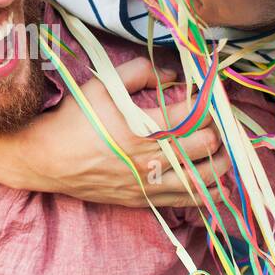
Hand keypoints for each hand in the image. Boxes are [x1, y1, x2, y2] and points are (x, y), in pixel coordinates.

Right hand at [21, 57, 224, 207]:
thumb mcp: (101, 85)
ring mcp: (147, 182)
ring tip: (228, 150)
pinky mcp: (142, 198)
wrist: (47, 159)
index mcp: (141, 127)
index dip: (208, 101)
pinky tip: (221, 186)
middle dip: (219, 129)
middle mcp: (149, 157)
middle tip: (222, 119)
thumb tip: (173, 74)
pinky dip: (207, 195)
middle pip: (204, 144)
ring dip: (222, 162)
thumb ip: (139, 72)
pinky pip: (183, 202)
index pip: (192, 113)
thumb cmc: (74, 118)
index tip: (212, 93)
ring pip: (201, 177)